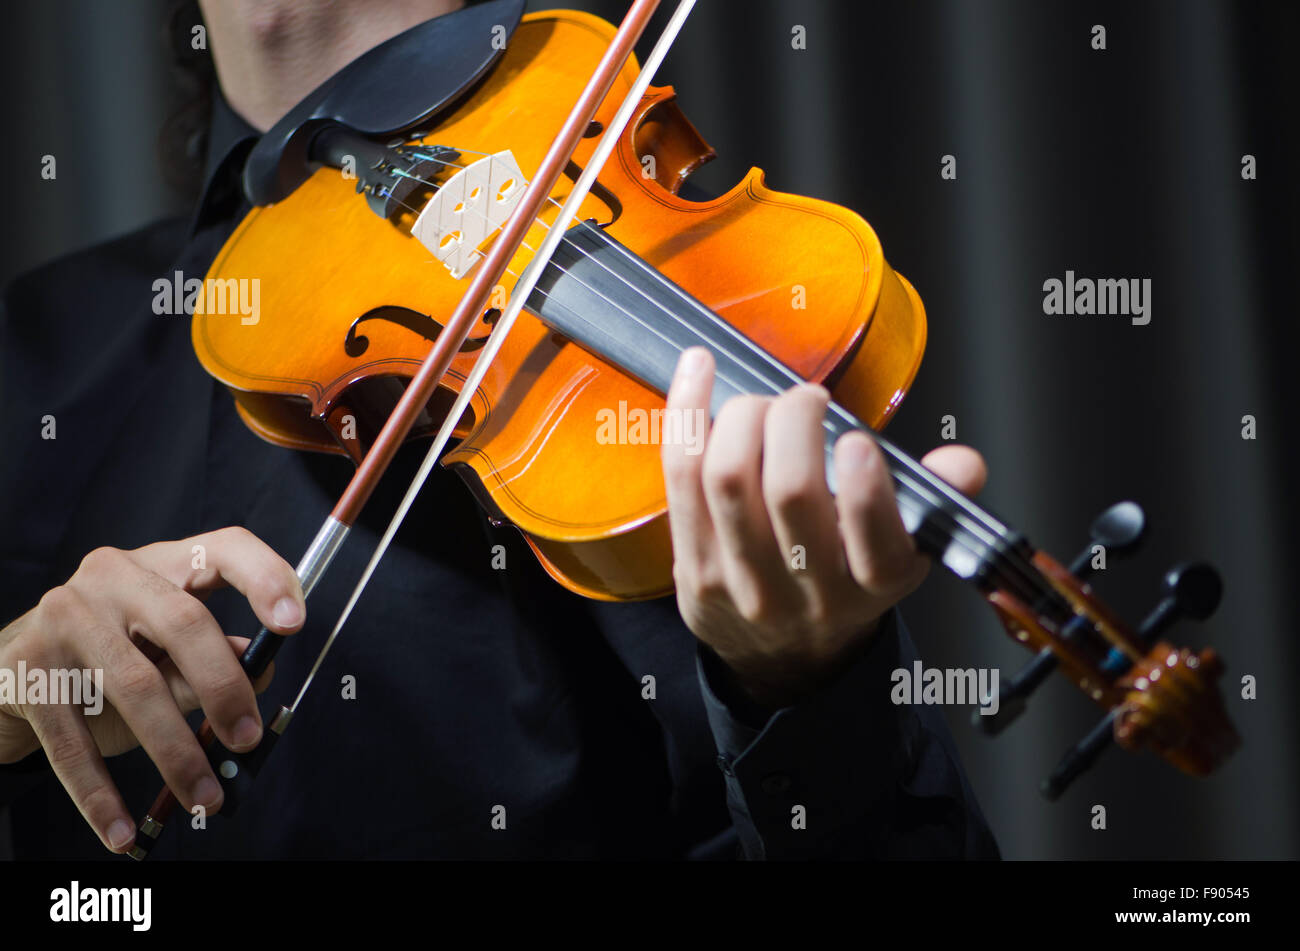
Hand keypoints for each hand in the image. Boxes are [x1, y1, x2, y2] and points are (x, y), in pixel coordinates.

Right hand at [0, 527, 303, 852]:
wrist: (7, 672)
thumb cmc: (112, 658)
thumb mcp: (166, 651)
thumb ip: (211, 659)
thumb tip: (261, 673)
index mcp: (163, 564)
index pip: (223, 549)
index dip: (264, 578)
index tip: (293, 624)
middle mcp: (111, 577)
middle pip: (185, 622)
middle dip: (224, 688)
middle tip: (248, 739)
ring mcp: (64, 619)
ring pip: (135, 687)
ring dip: (177, 753)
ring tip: (206, 798)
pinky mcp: (27, 671)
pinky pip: (72, 741)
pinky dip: (100, 794)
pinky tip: (123, 830)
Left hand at [661, 348, 986, 708]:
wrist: (783, 654)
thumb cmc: (842, 578)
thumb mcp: (904, 549)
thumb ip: (936, 500)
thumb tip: (963, 465)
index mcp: (874, 583)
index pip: (875, 546)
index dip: (865, 490)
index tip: (858, 442)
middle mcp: (808, 591)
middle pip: (792, 492)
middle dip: (796, 422)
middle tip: (806, 400)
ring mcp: (742, 584)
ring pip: (728, 481)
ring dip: (743, 417)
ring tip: (761, 403)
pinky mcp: (692, 568)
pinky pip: (680, 476)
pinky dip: (687, 412)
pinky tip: (699, 371)